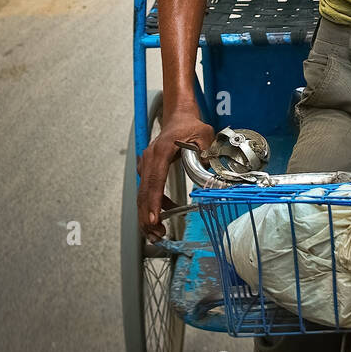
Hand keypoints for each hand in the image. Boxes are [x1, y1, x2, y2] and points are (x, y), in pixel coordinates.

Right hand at [136, 102, 215, 243]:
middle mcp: (149, 159)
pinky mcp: (149, 170)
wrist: (178, 117)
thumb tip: (207, 170)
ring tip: (158, 232)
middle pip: (144, 192)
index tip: (153, 218)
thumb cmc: (189, 126)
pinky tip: (165, 214)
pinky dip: (155, 205)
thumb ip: (205, 152)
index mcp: (160, 152)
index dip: (153, 202)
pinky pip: (148, 191)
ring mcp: (146, 165)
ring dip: (148, 214)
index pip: (154, 180)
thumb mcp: (204, 135)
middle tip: (155, 234)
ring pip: (143, 194)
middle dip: (147, 216)